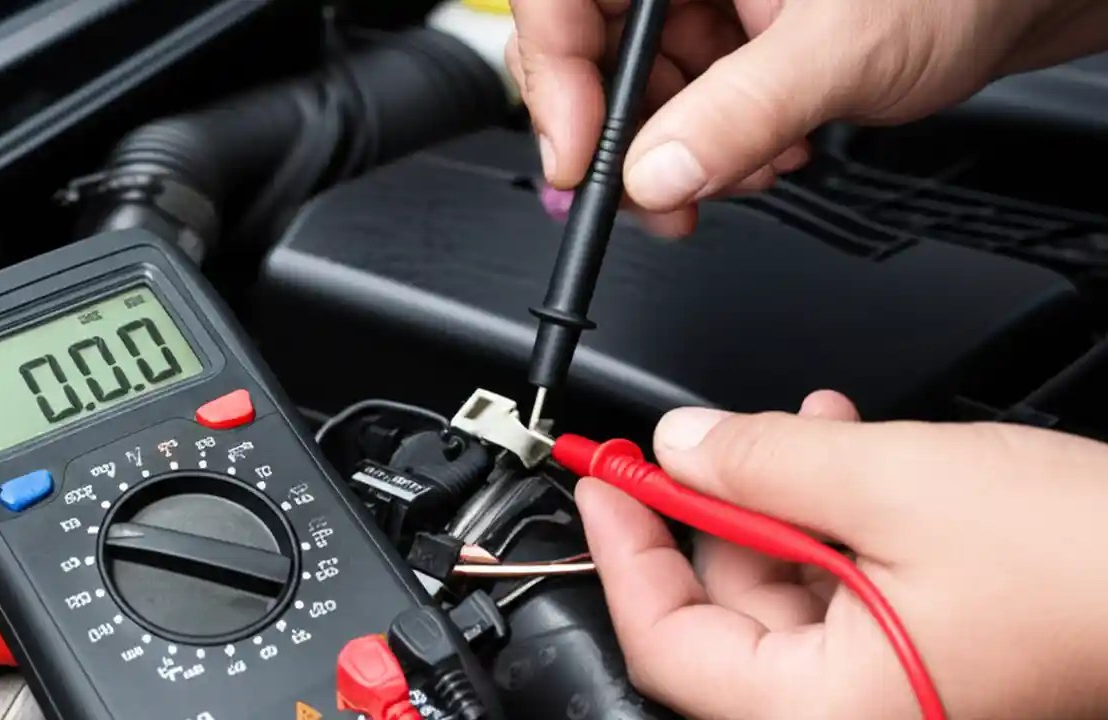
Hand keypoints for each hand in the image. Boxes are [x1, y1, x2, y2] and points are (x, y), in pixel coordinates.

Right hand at [507, 0, 1107, 234]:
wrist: (1011, 6)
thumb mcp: (840, 48)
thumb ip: (742, 112)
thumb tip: (655, 175)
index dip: (555, 76)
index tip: (580, 158)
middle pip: (588, 48)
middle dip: (619, 137)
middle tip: (647, 197)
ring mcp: (700, 2)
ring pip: (633, 89)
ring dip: (674, 156)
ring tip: (743, 170)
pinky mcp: (722, 42)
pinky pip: (679, 106)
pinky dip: (709, 150)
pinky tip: (763, 153)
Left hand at [577, 390, 1107, 718]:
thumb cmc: (1090, 567)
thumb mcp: (895, 484)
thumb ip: (765, 464)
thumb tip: (684, 446)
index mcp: (828, 714)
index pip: (668, 644)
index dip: (624, 551)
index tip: (606, 481)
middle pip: (723, 618)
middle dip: (709, 512)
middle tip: (690, 442)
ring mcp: (894, 698)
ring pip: (786, 598)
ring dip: (776, 504)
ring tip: (792, 428)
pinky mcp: (928, 665)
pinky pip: (845, 597)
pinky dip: (830, 524)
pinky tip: (844, 456)